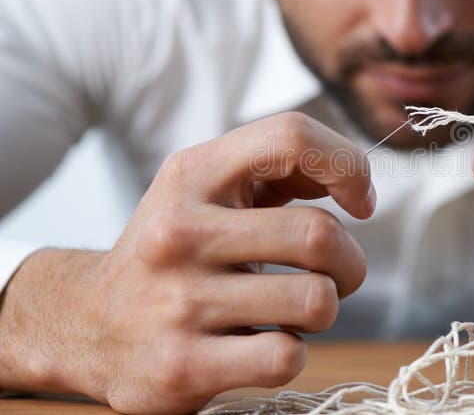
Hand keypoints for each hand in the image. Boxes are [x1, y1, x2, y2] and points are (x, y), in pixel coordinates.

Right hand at [0, 112, 372, 413]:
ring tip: (292, 311)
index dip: (348, 166)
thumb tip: (354, 180)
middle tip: (334, 275)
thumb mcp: (206, 191)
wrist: (85, 324)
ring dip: (324, 311)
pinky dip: (292, 354)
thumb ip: (276, 173)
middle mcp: (181, 230)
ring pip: (316, 300)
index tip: (360, 202)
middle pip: (319, 233)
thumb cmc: (175, 252)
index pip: (291, 137)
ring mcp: (179, 299)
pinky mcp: (183, 364)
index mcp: (194, 174)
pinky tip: (265, 345)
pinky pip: (287, 357)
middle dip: (350, 263)